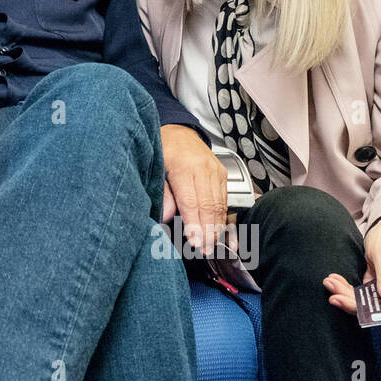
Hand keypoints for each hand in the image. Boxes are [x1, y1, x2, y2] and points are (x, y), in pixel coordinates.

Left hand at [159, 124, 228, 253]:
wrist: (180, 131)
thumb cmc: (163, 148)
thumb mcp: (155, 166)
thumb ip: (162, 191)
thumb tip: (165, 215)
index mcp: (184, 167)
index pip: (191, 201)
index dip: (194, 223)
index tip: (195, 241)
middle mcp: (203, 169)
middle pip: (208, 205)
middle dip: (208, 231)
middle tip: (205, 249)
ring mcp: (215, 171)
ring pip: (219, 203)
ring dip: (217, 227)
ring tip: (213, 245)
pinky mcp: (222, 174)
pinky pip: (224, 198)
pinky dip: (224, 216)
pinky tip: (223, 231)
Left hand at [323, 213, 380, 313]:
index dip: (368, 312)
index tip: (346, 303)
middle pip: (374, 308)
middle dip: (350, 302)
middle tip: (333, 297)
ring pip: (363, 301)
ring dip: (344, 294)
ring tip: (329, 283)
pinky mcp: (374, 288)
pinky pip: (359, 293)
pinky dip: (345, 288)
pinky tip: (333, 280)